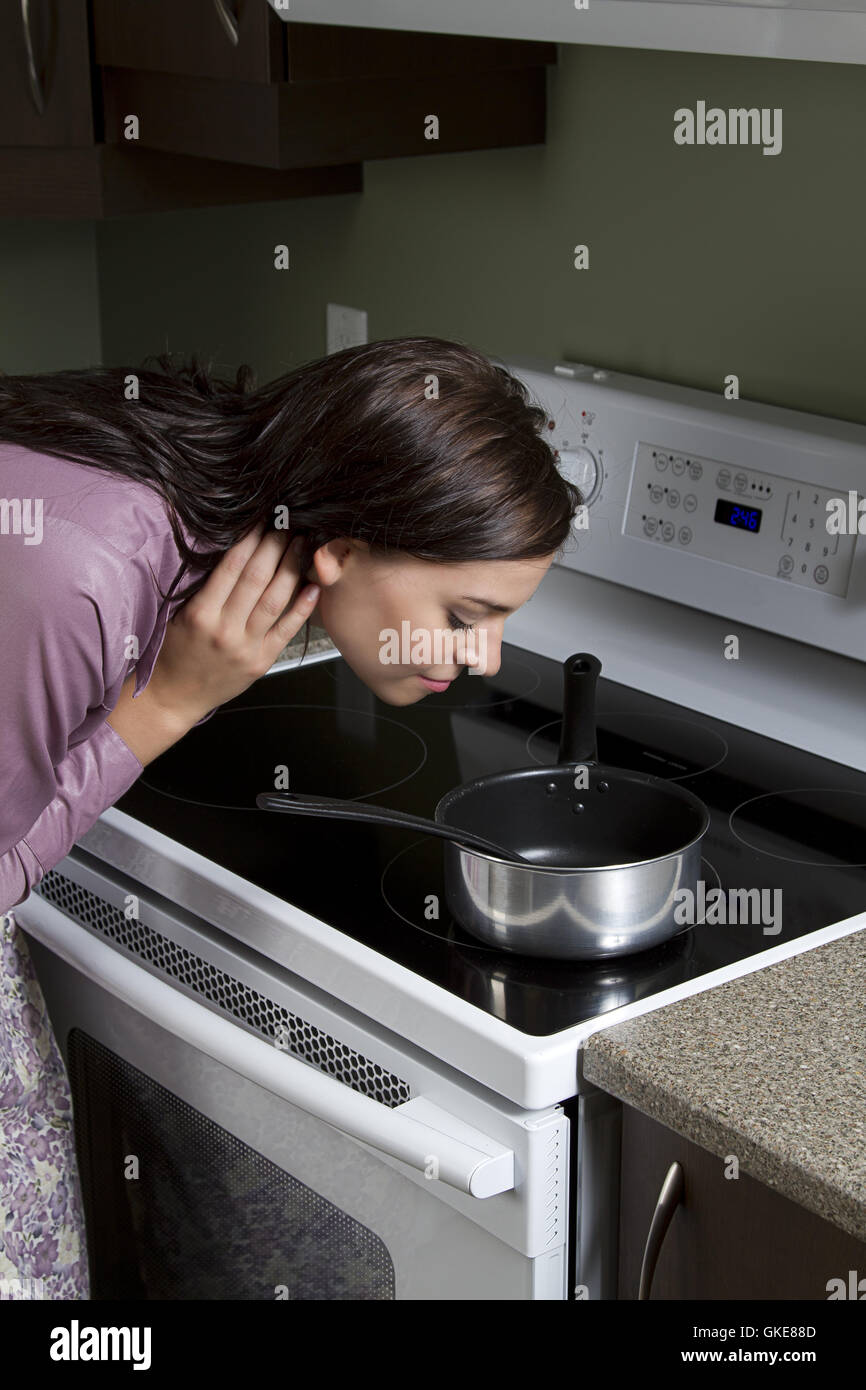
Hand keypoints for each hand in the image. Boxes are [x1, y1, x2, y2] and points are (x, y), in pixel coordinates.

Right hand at [147, 525, 319, 724]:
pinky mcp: (261, 661)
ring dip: (291, 568)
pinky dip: (302, 608)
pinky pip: (286, 631)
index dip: (251, 539)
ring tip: (301, 544)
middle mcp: (225, 629)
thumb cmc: (174, 651)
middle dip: (275, 546)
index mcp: (200, 613)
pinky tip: (313, 587)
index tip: (262, 520)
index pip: (231, 567)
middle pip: (257, 578)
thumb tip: (236, 551)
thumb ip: (206, 588)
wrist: (174, 696)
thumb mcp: (180, 614)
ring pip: (275, 600)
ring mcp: (245, 647)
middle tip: (288, 524)